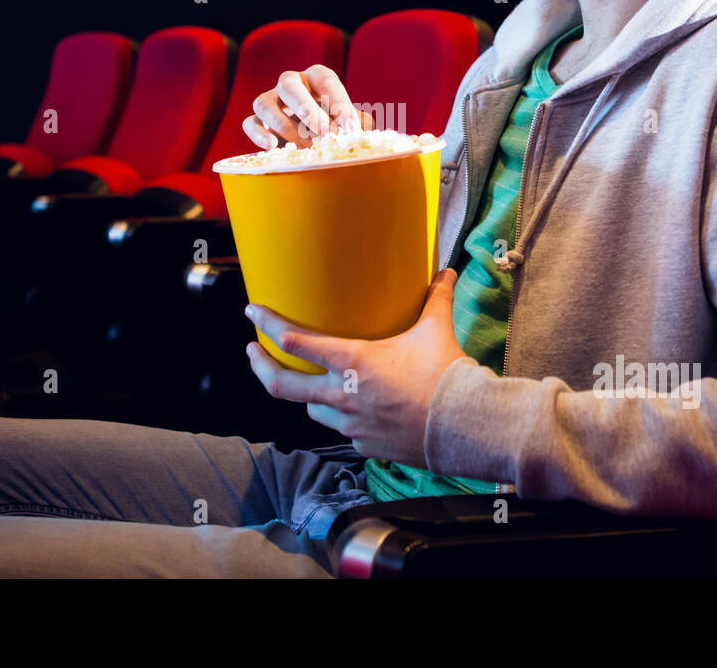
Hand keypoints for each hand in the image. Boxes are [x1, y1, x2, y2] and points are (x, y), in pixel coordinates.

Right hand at [242, 64, 374, 150]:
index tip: (351, 129)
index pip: (327, 81)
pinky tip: (272, 147)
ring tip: (304, 146)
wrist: (314, 135)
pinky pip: (250, 122)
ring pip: (264, 103)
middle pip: (288, 84)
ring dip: (284, 126)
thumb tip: (362, 134)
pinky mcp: (258, 120)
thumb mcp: (350, 120)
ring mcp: (271, 99)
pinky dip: (258, 135)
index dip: (339, 104)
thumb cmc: (336, 124)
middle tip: (324, 133)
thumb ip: (358, 123)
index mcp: (317, 76)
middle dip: (307, 110)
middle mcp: (291, 82)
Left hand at [244, 269, 464, 467]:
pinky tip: (355, 411)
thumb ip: (435, 299)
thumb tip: (445, 271)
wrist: (464, 425)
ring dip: (307, 395)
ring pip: (312, 409)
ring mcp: (351, 424)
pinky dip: (343, 418)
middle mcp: (343, 395)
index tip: (253, 311)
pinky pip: (343, 430)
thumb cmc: (447, 375)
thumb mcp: (436, 330)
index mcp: (353, 361)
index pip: (294, 341)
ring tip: (310, 383)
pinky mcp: (365, 446)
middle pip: (283, 384)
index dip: (268, 324)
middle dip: (260, 366)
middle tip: (252, 352)